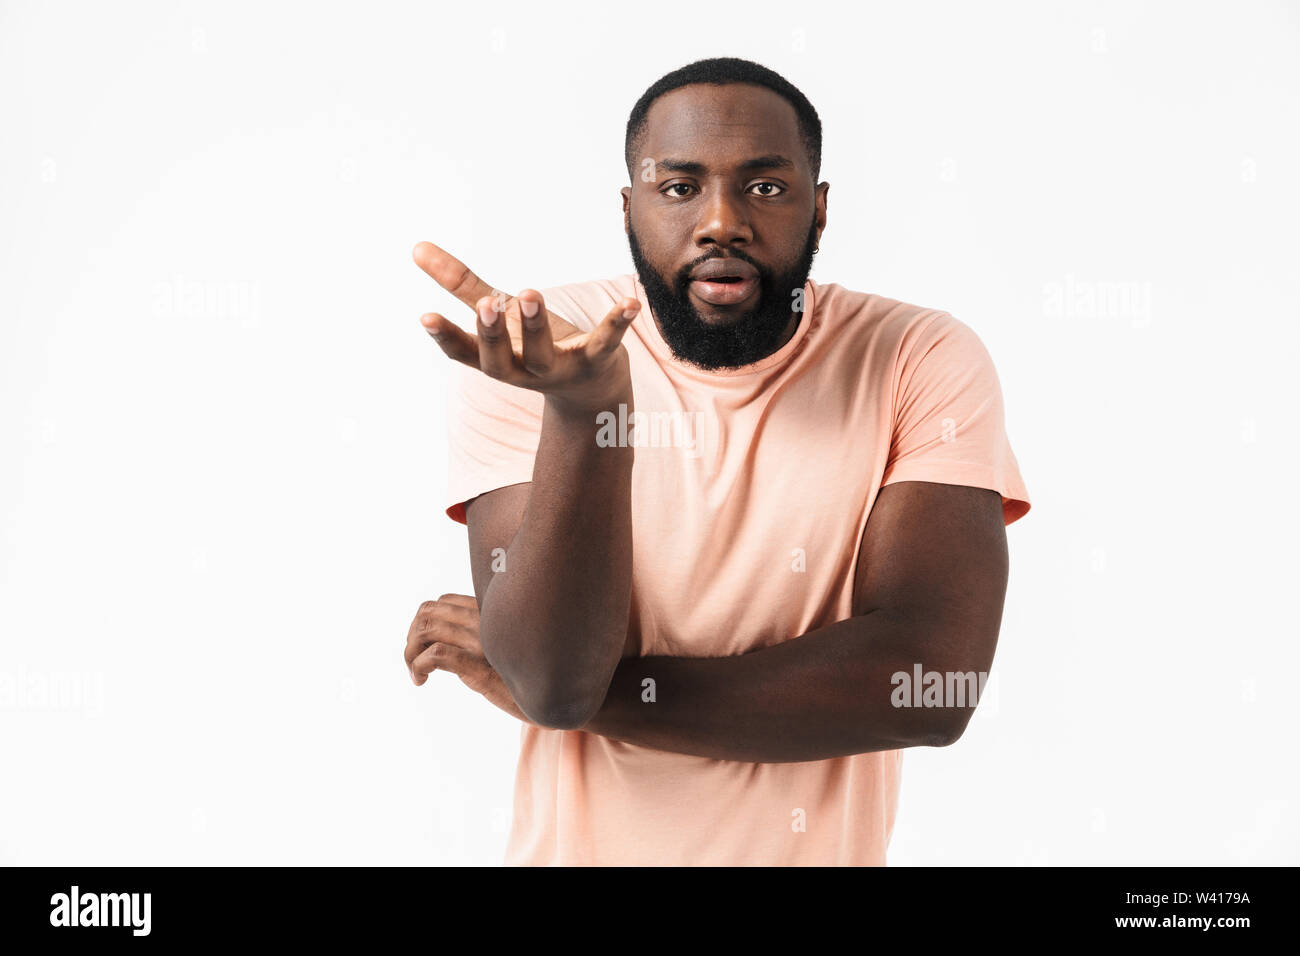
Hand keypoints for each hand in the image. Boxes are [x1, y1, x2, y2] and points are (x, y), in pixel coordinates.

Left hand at [404, 593, 535, 724]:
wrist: (562, 698)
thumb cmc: (537, 674)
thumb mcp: (511, 646)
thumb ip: (488, 635)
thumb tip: (457, 640)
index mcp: (493, 612)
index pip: (443, 601)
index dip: (425, 622)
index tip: (425, 646)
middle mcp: (487, 621)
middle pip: (427, 612)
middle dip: (412, 637)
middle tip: (414, 662)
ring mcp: (483, 643)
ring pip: (426, 630)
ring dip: (410, 653)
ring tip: (417, 674)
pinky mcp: (480, 668)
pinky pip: (436, 655)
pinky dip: (418, 665)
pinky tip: (421, 680)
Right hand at [412, 241, 638, 412]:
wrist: (591, 389)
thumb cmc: (536, 345)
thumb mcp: (500, 316)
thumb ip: (462, 286)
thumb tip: (417, 248)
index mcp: (497, 360)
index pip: (464, 353)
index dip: (446, 338)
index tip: (427, 317)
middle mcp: (523, 371)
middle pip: (500, 360)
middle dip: (492, 333)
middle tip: (487, 304)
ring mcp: (561, 369)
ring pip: (543, 354)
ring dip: (536, 325)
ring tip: (530, 293)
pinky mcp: (597, 361)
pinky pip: (606, 343)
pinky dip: (617, 324)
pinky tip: (630, 303)